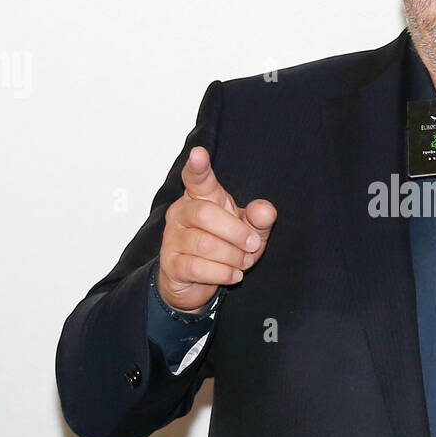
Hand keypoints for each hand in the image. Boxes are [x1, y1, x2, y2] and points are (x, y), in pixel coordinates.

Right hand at [156, 146, 276, 312]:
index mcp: (201, 197)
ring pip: (203, 244)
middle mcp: (181, 213)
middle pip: (205, 214)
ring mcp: (172, 238)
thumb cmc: (224, 247)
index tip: (199, 153)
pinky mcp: (170, 264)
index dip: (198, 166)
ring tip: (242, 262)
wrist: (199, 282)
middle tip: (253, 244)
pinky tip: (233, 275)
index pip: (196, 178)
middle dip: (235, 232)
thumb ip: (259, 219)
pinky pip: (197, 268)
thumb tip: (265, 210)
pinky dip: (222, 273)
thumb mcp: (249, 231)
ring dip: (232, 256)